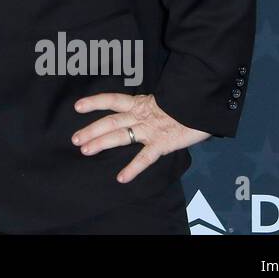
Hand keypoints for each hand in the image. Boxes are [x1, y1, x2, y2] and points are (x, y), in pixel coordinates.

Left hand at [71, 92, 209, 182]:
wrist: (204, 105)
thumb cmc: (184, 102)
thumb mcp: (162, 99)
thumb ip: (147, 107)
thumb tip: (133, 112)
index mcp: (139, 103)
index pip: (112, 99)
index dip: (94, 102)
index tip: (77, 107)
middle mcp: (141, 115)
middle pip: (110, 121)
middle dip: (91, 129)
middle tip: (74, 139)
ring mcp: (150, 129)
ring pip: (121, 135)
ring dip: (101, 143)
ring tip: (85, 150)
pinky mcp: (162, 143)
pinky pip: (145, 157)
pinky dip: (133, 168)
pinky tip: (121, 178)